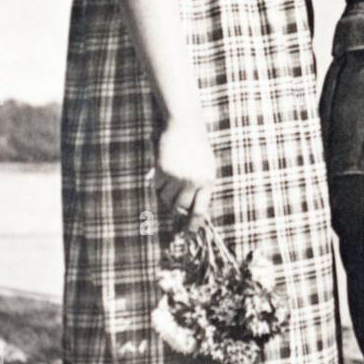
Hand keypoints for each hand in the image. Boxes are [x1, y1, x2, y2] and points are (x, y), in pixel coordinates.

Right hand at [153, 119, 216, 233]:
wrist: (186, 127)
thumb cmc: (197, 148)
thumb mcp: (206, 168)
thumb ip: (201, 188)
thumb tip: (189, 212)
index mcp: (207, 182)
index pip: (200, 211)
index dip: (192, 226)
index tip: (187, 236)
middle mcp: (193, 181)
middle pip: (180, 208)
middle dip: (174, 207)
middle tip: (173, 197)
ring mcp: (178, 176)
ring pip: (166, 198)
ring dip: (165, 193)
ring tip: (171, 176)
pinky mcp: (163, 170)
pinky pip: (156, 186)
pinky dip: (157, 181)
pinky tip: (163, 168)